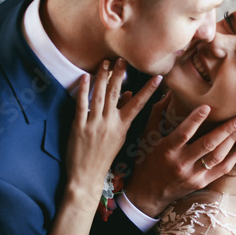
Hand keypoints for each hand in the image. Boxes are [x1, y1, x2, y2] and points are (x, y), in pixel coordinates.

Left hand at [66, 60, 161, 210]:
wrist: (87, 175)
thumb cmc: (104, 157)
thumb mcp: (119, 137)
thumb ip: (123, 115)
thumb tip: (128, 94)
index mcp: (122, 127)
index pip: (138, 105)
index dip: (148, 90)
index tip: (157, 78)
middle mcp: (109, 124)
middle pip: (115, 94)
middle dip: (119, 75)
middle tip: (122, 59)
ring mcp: (93, 125)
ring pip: (99, 96)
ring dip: (102, 78)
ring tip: (105, 63)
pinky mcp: (78, 127)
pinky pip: (81, 105)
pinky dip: (83, 91)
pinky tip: (85, 78)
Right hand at [123, 91, 235, 217]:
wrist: (148, 194)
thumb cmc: (147, 162)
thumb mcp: (147, 137)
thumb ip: (157, 114)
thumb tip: (169, 93)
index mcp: (167, 150)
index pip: (184, 133)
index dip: (195, 119)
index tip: (208, 106)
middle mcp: (181, 163)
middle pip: (207, 144)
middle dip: (226, 130)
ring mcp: (192, 175)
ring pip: (217, 157)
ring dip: (231, 141)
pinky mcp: (200, 183)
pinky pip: (221, 171)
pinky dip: (232, 159)